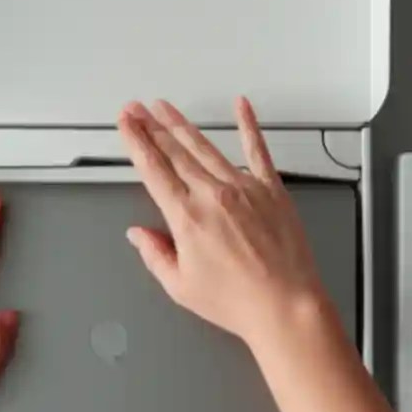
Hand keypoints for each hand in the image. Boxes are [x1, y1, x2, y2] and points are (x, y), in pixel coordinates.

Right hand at [117, 97, 333, 347]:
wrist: (285, 305)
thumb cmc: (236, 301)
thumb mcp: (181, 286)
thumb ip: (155, 254)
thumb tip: (138, 234)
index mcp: (186, 217)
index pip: (153, 169)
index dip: (136, 142)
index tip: (126, 123)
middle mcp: (213, 195)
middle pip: (175, 152)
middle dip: (152, 126)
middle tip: (137, 108)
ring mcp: (244, 188)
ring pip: (206, 147)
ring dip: (182, 125)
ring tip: (165, 107)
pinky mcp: (271, 190)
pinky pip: (258, 150)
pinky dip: (249, 126)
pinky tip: (242, 105)